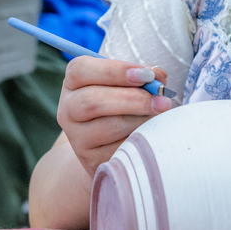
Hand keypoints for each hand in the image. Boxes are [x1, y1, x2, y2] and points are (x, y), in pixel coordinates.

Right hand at [57, 56, 173, 175]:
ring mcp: (77, 137)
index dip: (116, 70)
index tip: (148, 75)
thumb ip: (142, 77)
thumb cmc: (121, 105)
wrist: (107, 145)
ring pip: (108, 127)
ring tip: (160, 116)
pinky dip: (139, 140)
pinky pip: (118, 149)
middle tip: (162, 101)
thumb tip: (159, 76)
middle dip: (133, 99)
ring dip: (140, 120)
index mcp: (74, 81)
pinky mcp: (91, 159)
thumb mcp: (126, 85)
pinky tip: (150, 134)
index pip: (82, 70)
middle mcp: (68, 108)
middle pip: (92, 101)